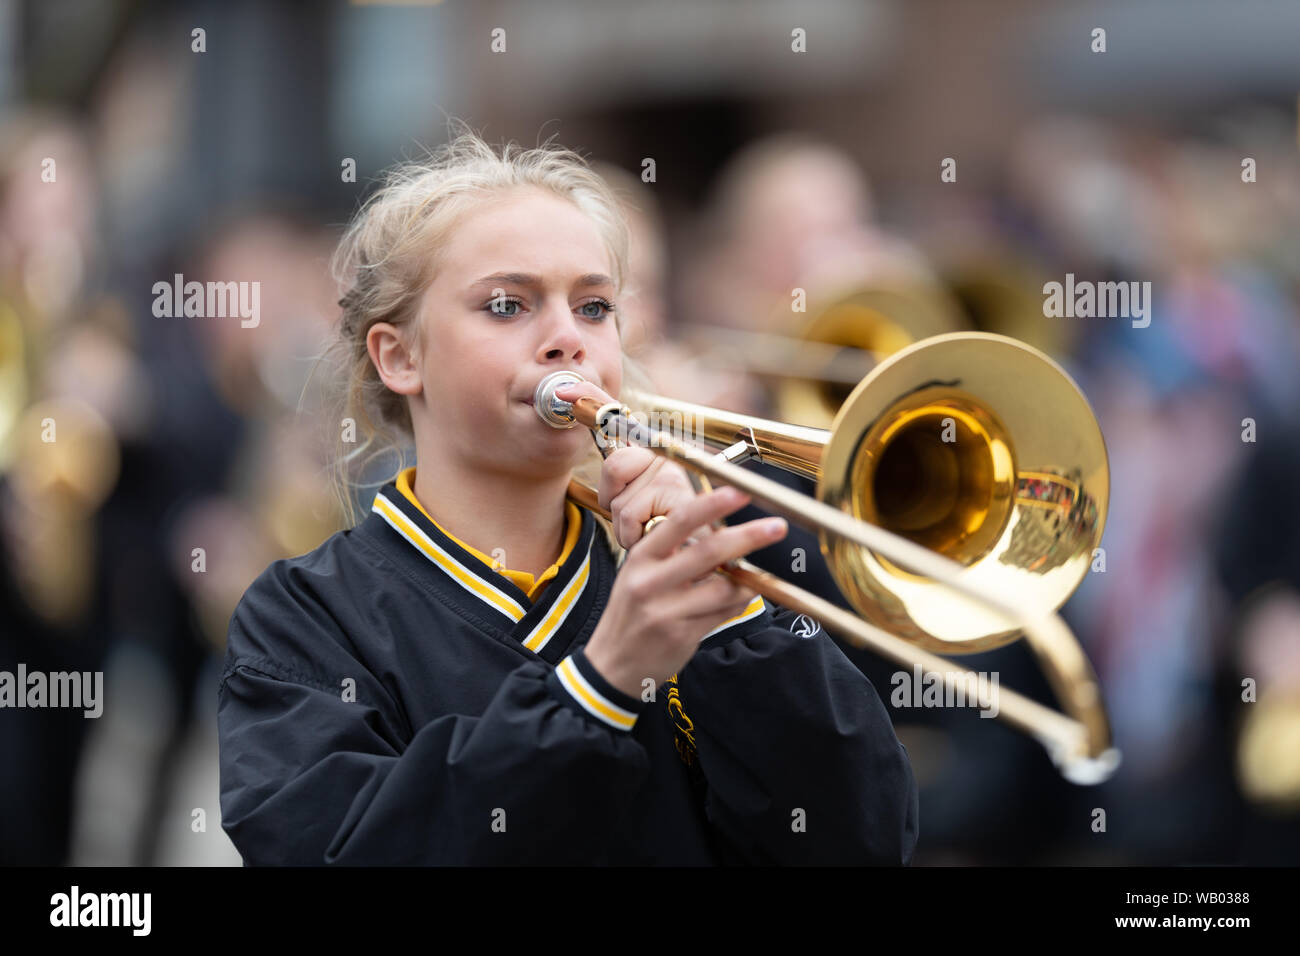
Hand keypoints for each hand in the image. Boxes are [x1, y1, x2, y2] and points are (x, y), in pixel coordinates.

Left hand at [554, 380, 699, 549]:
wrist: (694, 556)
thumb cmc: (659, 529)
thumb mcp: (633, 500)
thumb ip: (617, 479)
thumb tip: (594, 449)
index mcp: (654, 451)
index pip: (618, 416)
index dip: (590, 399)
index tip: (564, 392)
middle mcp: (667, 454)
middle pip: (614, 465)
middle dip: (615, 500)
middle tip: (638, 514)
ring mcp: (673, 471)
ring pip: (618, 500)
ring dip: (625, 526)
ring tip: (648, 528)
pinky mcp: (676, 494)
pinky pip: (630, 516)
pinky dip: (634, 535)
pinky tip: (654, 535)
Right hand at [580, 483, 787, 698]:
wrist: (611, 664)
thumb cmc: (632, 613)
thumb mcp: (639, 575)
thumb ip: (673, 555)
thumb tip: (723, 535)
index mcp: (641, 557)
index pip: (679, 522)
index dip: (712, 504)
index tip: (740, 492)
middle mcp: (651, 581)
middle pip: (708, 551)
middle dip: (748, 536)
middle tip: (777, 527)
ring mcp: (666, 610)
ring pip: (724, 587)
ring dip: (750, 579)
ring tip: (760, 575)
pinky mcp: (682, 635)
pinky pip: (724, 613)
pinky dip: (740, 602)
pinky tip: (744, 596)